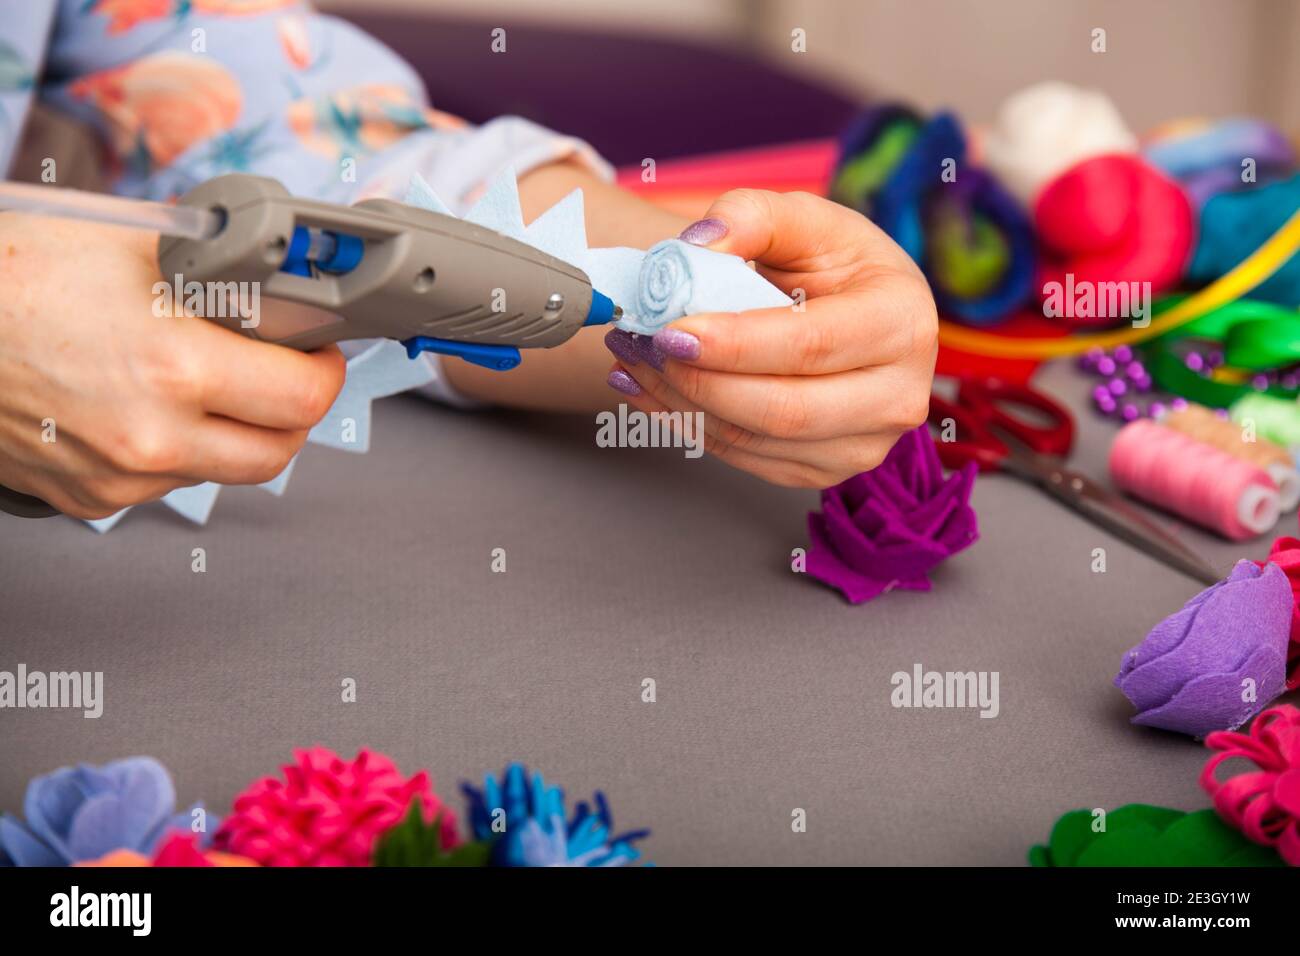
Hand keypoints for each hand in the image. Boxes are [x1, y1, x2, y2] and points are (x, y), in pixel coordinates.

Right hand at [0, 215, 344, 518]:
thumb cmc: (17, 274)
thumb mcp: (137, 247)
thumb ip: (223, 272)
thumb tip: (285, 281)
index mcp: (173, 367)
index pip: (302, 399)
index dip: (323, 373)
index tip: (320, 355)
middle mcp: (150, 436)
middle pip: (277, 453)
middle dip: (293, 413)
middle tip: (285, 376)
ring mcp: (118, 476)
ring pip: (223, 471)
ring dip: (237, 434)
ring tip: (213, 386)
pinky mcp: (88, 498)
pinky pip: (166, 483)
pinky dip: (179, 450)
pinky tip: (152, 407)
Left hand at [604, 189, 937, 487]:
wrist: (854, 311)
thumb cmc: (831, 261)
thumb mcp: (802, 218)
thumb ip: (750, 216)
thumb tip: (695, 246)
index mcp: (902, 323)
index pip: (810, 346)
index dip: (735, 344)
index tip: (670, 330)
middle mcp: (896, 396)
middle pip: (784, 410)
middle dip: (698, 381)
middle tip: (637, 343)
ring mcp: (864, 445)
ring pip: (756, 441)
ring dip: (679, 403)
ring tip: (630, 359)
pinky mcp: (824, 469)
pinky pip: (744, 458)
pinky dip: (687, 424)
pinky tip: (650, 389)